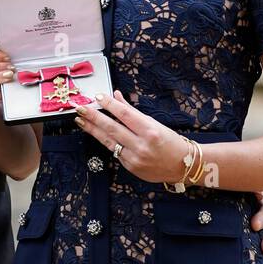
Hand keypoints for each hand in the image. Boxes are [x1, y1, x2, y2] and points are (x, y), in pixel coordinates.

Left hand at [74, 89, 190, 184]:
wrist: (182, 166)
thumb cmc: (170, 141)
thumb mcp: (154, 123)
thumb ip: (132, 111)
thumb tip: (115, 96)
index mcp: (150, 131)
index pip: (125, 114)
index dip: (109, 105)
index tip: (97, 97)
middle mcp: (141, 145)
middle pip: (112, 128)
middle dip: (93, 117)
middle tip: (80, 108)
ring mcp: (134, 158)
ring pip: (108, 141)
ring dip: (92, 130)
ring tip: (80, 120)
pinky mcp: (130, 167)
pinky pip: (114, 151)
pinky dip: (105, 141)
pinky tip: (96, 133)